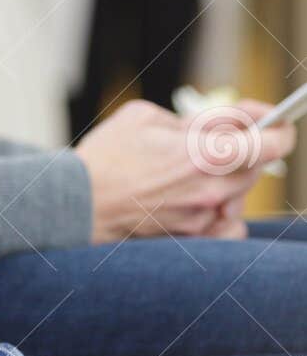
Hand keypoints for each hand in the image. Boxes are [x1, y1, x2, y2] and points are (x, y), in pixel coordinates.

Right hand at [75, 98, 295, 242]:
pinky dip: (223, 212)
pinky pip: (228, 225)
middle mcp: (211, 189)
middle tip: (214, 138)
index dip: (279, 128)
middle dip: (243, 147)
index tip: (273, 120)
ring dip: (228, 178)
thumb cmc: (106, 157)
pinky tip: (201, 201)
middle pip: (256, 166)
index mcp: (205, 152)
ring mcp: (203, 217)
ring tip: (192, 170)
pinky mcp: (192, 238)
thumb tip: (232, 121)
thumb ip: (196, 119)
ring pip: (240, 193)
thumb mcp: (147, 117)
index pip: (271, 143)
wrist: (76, 205)